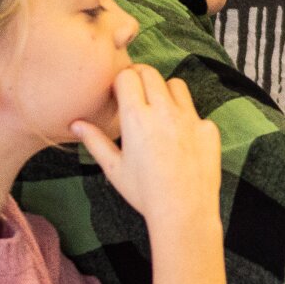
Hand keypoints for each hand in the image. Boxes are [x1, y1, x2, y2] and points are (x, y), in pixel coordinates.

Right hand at [73, 65, 221, 235]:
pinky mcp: (209, 128)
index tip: (119, 94)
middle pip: (150, 72)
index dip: (121, 81)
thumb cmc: (144, 192)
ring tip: (158, 112)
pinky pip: (196, 111)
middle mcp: (164, 111)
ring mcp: (190, 118)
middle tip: (136, 95)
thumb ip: (95, 141)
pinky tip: (180, 139)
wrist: (184, 211)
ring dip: (165, 91)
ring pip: (176, 84)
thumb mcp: (113, 168)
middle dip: (140, 77)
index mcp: (137, 117)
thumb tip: (75, 124)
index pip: (127, 76)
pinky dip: (187, 118)